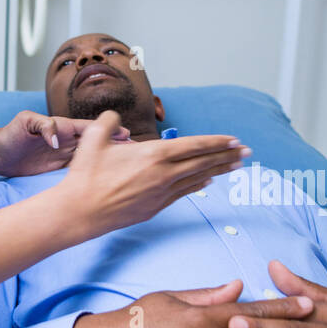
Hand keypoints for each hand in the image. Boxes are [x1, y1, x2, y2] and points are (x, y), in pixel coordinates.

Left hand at [0, 108, 129, 177]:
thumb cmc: (10, 134)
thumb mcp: (25, 123)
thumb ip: (42, 125)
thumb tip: (57, 141)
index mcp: (62, 126)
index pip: (89, 128)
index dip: (108, 130)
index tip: (126, 135)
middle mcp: (67, 139)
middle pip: (97, 141)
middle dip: (116, 144)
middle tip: (137, 151)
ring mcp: (65, 153)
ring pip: (93, 155)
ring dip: (110, 158)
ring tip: (128, 164)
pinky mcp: (60, 167)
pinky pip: (82, 167)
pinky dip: (96, 170)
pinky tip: (107, 176)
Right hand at [61, 110, 250, 235]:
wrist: (80, 211)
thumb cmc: (86, 175)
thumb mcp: (95, 137)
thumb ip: (109, 120)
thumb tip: (114, 116)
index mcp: (153, 155)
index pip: (194, 145)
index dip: (216, 142)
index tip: (234, 139)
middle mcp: (163, 174)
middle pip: (202, 162)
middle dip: (227, 156)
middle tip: (247, 152)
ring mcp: (161, 193)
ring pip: (197, 179)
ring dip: (218, 171)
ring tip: (235, 166)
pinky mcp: (155, 208)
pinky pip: (183, 193)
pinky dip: (198, 185)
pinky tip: (207, 182)